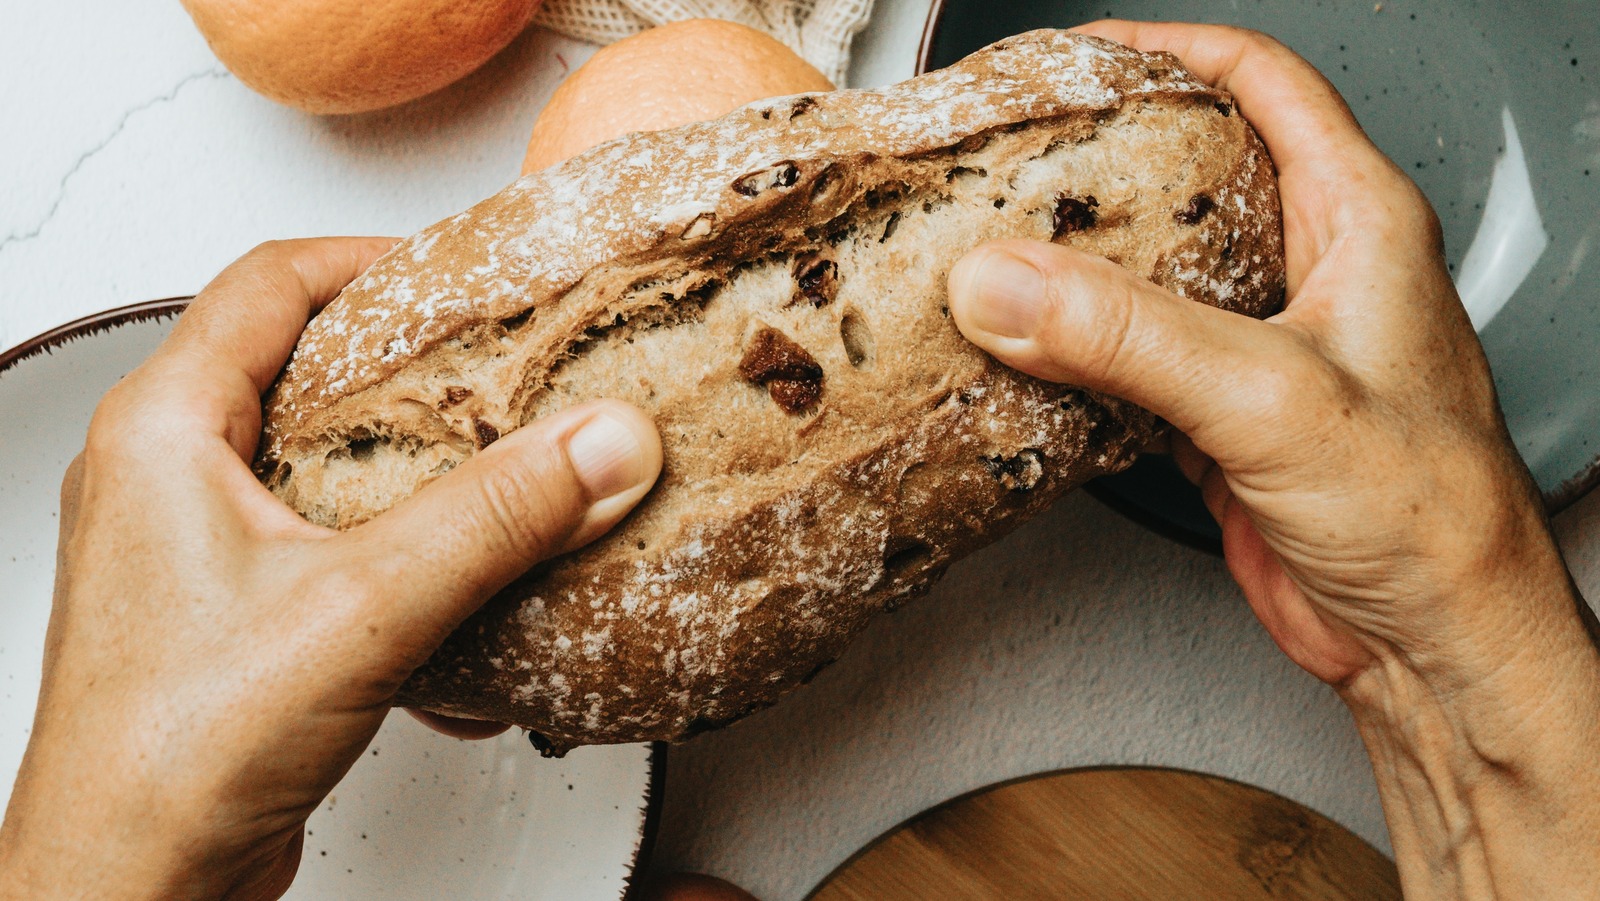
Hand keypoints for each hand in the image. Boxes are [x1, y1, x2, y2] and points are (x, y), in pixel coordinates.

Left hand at [0, 239, 662, 899]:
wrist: (127, 886)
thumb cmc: (171, 753)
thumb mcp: (364, 607)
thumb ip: (496, 517)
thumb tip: (597, 444)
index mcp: (162, 432)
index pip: (269, 283)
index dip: (374, 260)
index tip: (462, 270)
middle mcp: (161, 477)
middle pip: (296, 364)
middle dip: (406, 364)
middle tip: (495, 364)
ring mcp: (188, 548)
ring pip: (313, 457)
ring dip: (406, 460)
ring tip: (491, 463)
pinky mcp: (224, 612)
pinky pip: (320, 539)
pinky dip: (393, 543)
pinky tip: (457, 583)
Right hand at [948, 23, 1599, 897]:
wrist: (1433, 642)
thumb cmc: (1431, 516)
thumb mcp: (1272, 397)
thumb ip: (1131, 334)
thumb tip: (1008, 283)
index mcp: (1358, 221)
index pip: (1262, 82)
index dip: (1170, 48)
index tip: (1081, 52)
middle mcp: (1311, 271)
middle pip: (1194, 170)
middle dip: (1106, 156)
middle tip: (1020, 153)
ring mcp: (1263, 345)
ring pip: (1156, 270)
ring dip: (1081, 263)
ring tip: (1002, 247)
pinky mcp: (1224, 416)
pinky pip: (1134, 358)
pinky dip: (1076, 352)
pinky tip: (1029, 356)